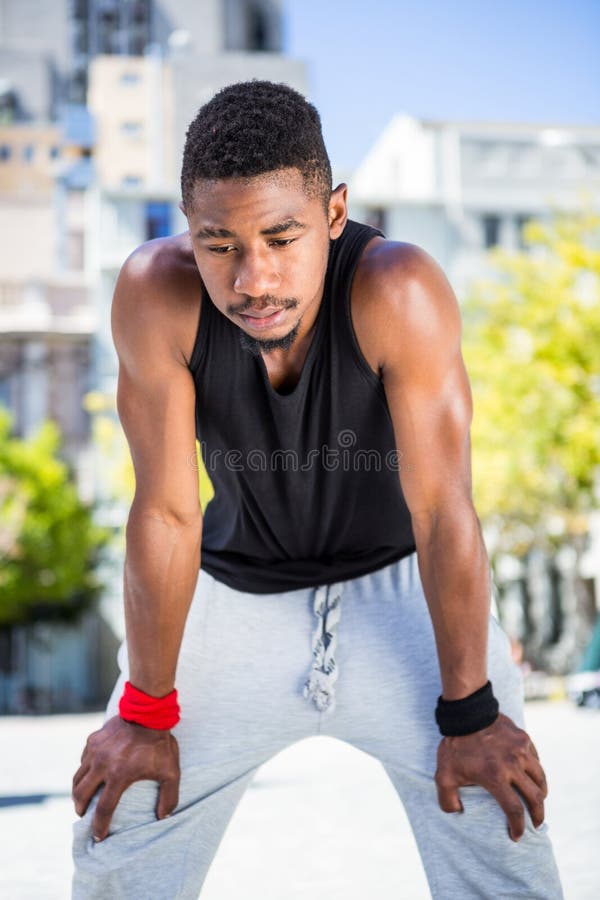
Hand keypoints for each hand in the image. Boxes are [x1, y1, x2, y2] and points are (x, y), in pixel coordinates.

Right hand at [72, 715, 179, 841]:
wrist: (149, 711)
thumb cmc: (160, 743)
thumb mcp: (171, 771)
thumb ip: (169, 796)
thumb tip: (163, 816)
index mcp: (119, 775)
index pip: (103, 809)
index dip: (99, 826)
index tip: (99, 837)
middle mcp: (102, 765)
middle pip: (81, 794)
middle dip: (81, 809)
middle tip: (84, 816)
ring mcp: (95, 751)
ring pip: (78, 777)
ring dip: (78, 791)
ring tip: (82, 799)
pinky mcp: (93, 739)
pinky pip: (83, 760)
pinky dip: (83, 770)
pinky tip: (89, 774)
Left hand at [435, 712, 547, 840]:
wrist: (466, 711)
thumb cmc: (455, 744)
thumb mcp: (443, 773)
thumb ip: (447, 798)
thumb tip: (456, 812)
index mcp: (495, 776)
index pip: (514, 810)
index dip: (518, 827)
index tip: (517, 836)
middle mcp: (512, 765)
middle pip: (535, 797)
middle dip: (538, 815)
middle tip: (536, 824)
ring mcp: (521, 750)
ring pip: (540, 778)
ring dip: (541, 793)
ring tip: (538, 801)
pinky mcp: (524, 738)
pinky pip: (536, 760)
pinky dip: (537, 772)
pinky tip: (532, 777)